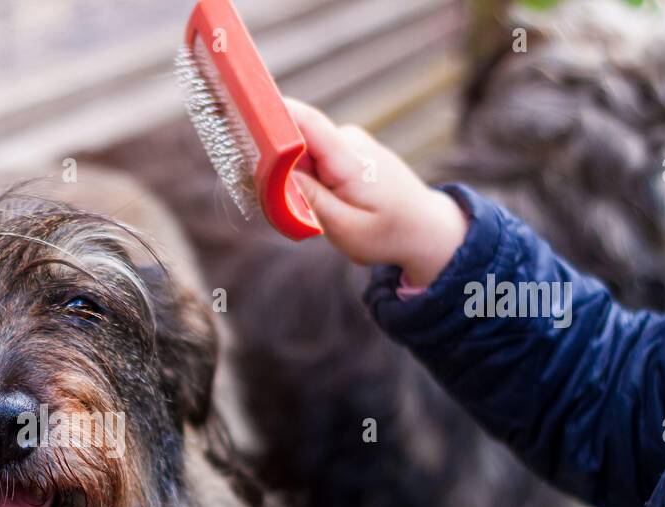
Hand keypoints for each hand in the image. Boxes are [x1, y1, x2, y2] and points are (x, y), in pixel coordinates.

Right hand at [285, 97, 467, 287]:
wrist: (426, 229)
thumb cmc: (387, 233)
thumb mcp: (345, 228)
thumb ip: (310, 200)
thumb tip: (278, 174)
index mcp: (349, 159)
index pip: (303, 121)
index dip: (269, 115)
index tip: (238, 116)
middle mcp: (349, 141)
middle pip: (295, 139)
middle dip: (276, 167)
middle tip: (275, 204)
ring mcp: (350, 143)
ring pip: (302, 153)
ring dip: (293, 179)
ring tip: (313, 213)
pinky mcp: (348, 152)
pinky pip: (314, 159)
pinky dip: (306, 179)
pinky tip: (322, 205)